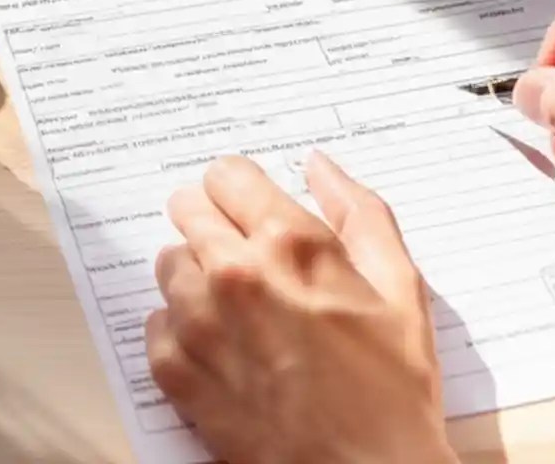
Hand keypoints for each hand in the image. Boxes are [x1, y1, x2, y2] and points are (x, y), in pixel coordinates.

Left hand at [146, 153, 456, 463]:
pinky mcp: (177, 374)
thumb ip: (360, 213)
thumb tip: (320, 165)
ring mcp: (199, 326)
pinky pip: (153, 326)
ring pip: (167, 265)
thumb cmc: (391, 389)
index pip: (226, 175)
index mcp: (290, 244)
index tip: (253, 210)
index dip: (242, 190)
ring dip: (195, 276)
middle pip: (186, 209)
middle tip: (243, 255)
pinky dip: (179, 331)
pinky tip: (221, 349)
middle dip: (214, 223)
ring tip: (238, 309)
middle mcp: (234, 275)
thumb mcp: (401, 288)